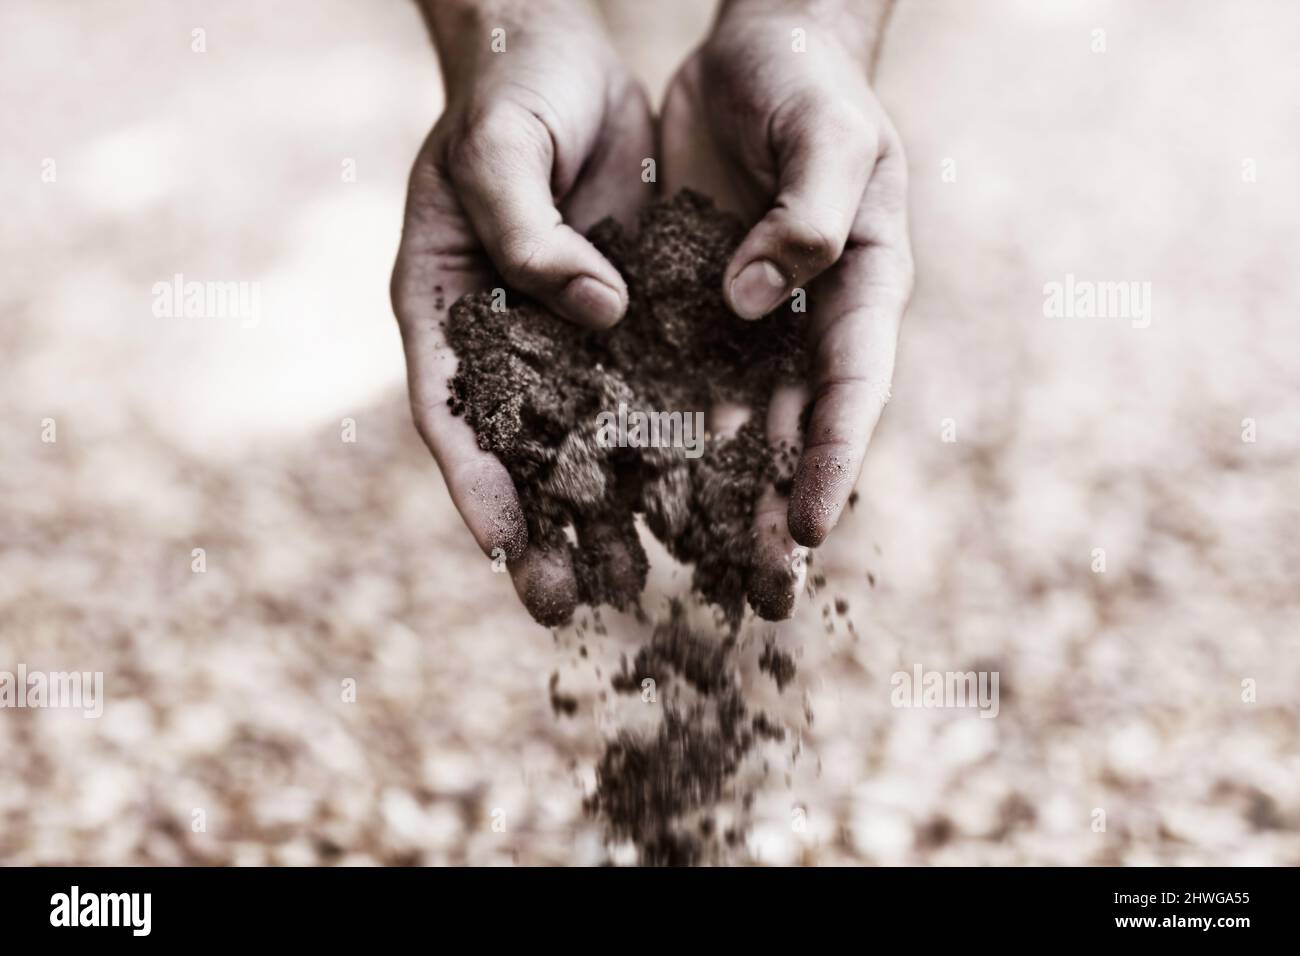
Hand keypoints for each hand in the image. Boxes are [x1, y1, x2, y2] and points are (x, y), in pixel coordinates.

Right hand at [391, 0, 653, 624]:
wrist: (562, 58)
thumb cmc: (510, 95)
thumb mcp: (501, 149)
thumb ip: (529, 233)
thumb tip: (601, 315)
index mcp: (444, 305)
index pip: (449, 409)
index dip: (471, 481)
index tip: (498, 547)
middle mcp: (503, 339)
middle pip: (515, 451)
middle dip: (538, 529)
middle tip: (558, 607)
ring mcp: (564, 338)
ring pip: (585, 441)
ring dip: (606, 514)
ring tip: (632, 586)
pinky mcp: (627, 323)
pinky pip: (648, 395)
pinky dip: (666, 451)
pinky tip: (697, 503)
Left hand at [661, 0, 913, 619]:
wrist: (757, 49)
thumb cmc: (809, 82)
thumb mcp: (827, 133)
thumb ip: (808, 216)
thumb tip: (753, 303)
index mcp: (862, 286)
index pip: (852, 388)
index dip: (835, 461)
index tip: (812, 531)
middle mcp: (807, 321)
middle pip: (794, 433)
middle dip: (778, 515)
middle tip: (762, 601)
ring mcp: (749, 322)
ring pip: (732, 427)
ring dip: (715, 501)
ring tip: (693, 575)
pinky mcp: (691, 308)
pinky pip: (672, 383)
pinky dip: (658, 439)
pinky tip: (631, 492)